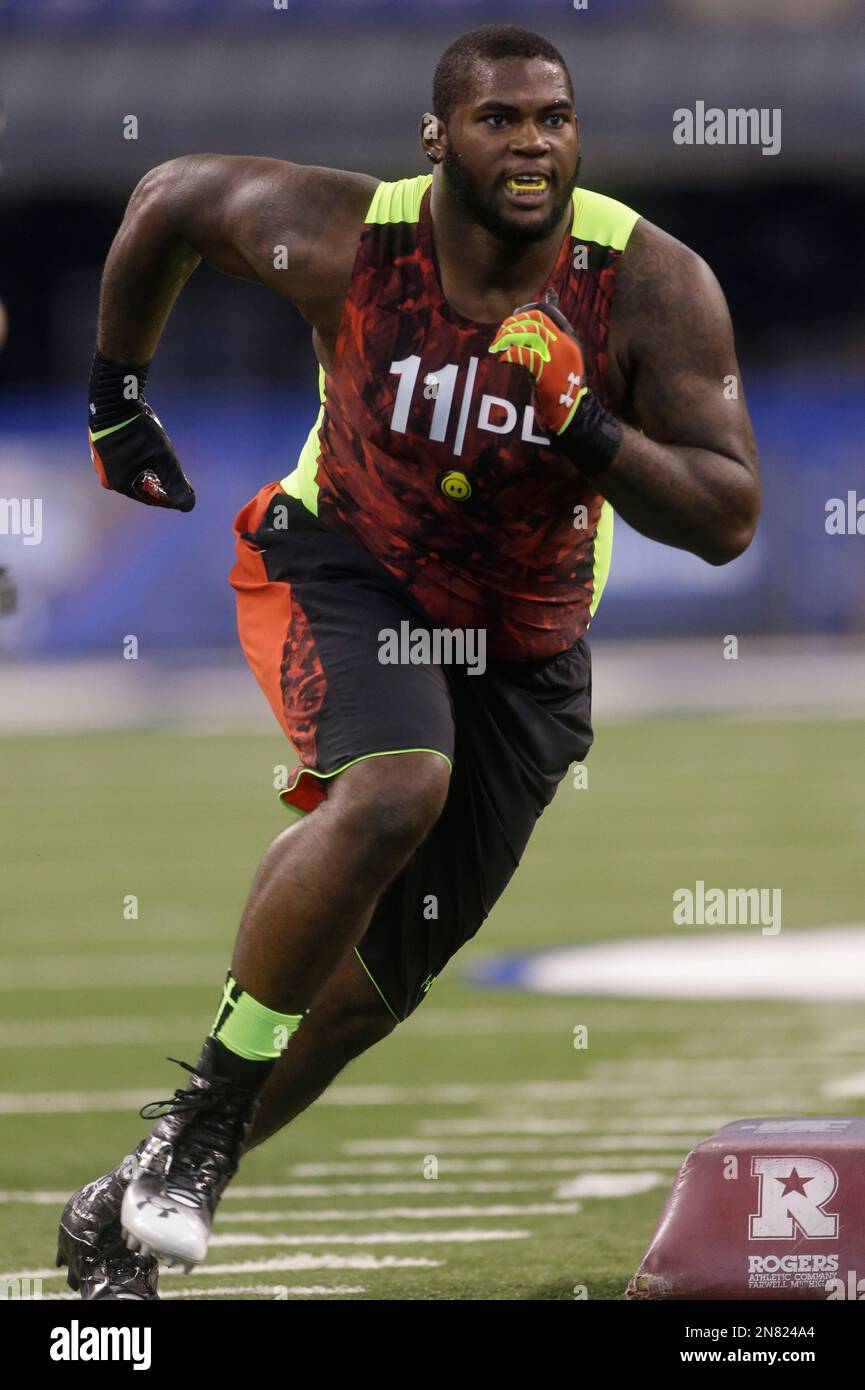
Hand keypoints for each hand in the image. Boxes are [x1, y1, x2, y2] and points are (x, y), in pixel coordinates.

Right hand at [88, 403, 195, 510]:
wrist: (113, 399)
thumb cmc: (138, 430)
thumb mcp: (163, 457)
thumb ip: (176, 482)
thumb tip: (188, 505)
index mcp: (119, 483)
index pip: (150, 498)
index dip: (170, 499)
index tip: (186, 496)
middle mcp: (107, 477)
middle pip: (141, 487)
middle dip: (161, 485)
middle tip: (180, 481)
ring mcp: (102, 464)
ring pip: (134, 474)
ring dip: (151, 473)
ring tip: (167, 467)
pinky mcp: (102, 450)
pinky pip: (126, 463)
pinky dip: (141, 462)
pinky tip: (151, 455)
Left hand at [488, 289, 587, 436]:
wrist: (571, 417)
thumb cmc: (562, 391)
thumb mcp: (561, 363)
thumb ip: (549, 345)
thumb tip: (530, 329)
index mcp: (569, 341)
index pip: (546, 313)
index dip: (523, 314)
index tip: (510, 324)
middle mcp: (564, 345)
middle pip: (536, 319)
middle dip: (513, 323)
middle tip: (499, 336)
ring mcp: (556, 358)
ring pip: (529, 333)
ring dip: (508, 336)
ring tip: (497, 346)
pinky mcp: (546, 373)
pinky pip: (523, 354)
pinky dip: (510, 354)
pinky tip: (503, 360)